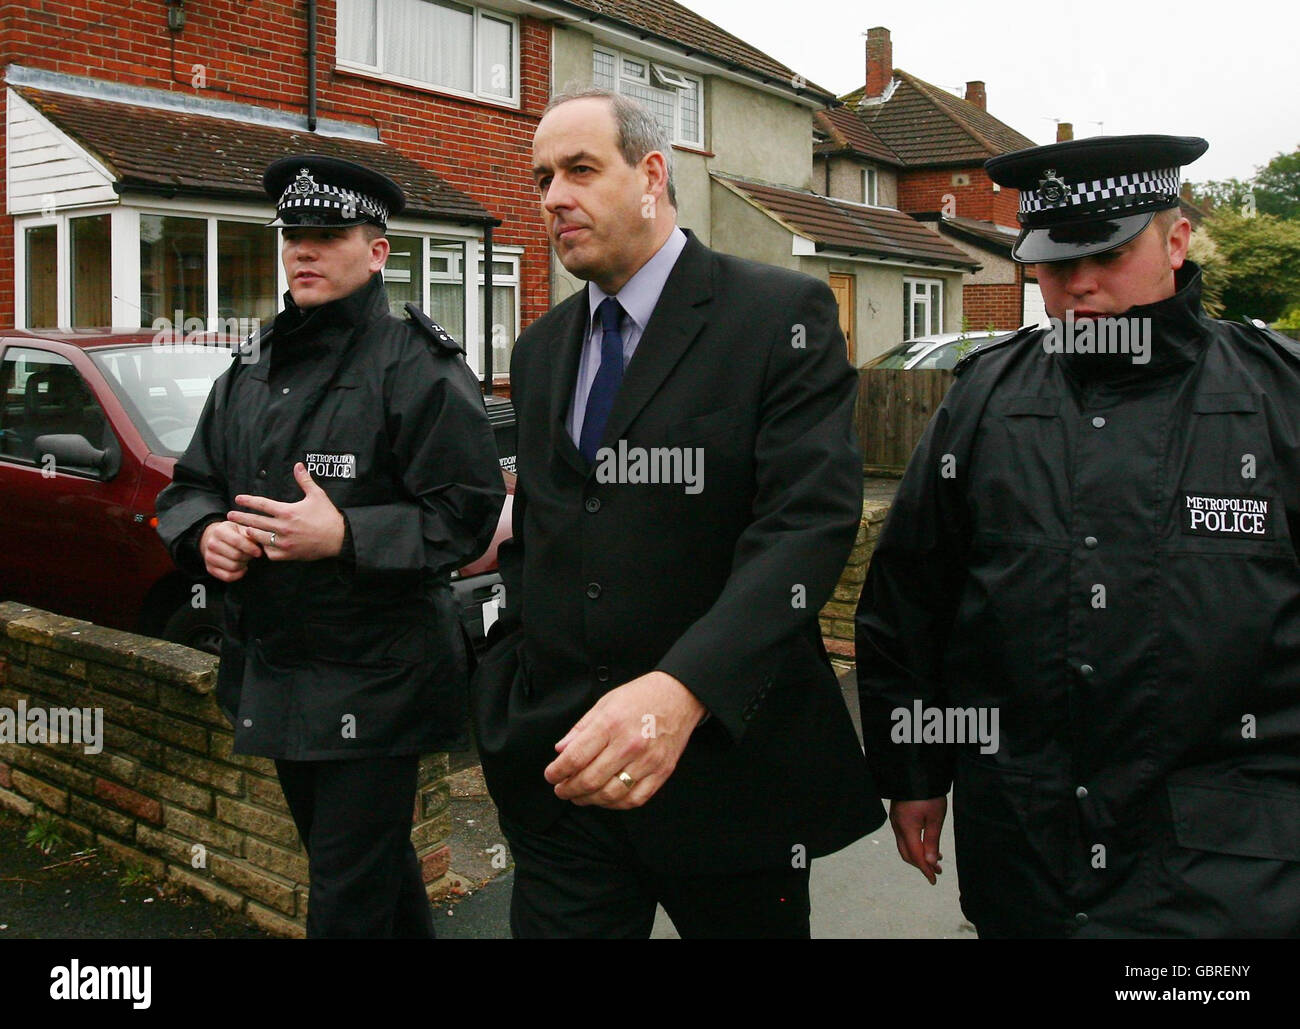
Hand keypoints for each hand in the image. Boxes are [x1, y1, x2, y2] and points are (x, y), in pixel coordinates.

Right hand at [199, 519, 263, 581]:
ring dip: (243, 564)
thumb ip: (251, 533)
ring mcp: (209, 557)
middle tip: (251, 554)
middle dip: (248, 556)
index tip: (259, 552)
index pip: (237, 541)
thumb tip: (261, 539)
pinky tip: (242, 568)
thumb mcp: (241, 528)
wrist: (215, 539)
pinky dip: (238, 574)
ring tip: (245, 559)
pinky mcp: (210, 568)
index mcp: (219, 530)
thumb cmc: (233, 533)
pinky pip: (228, 576)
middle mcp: (211, 543)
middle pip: (236, 555)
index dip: (250, 548)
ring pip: (233, 567)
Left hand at [228, 462, 344, 561]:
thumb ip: (304, 480)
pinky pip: (270, 553)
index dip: (248, 500)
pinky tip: (261, 545)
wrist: (339, 538)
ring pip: (259, 538)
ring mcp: (284, 542)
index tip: (238, 499)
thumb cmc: (327, 516)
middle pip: (255, 521)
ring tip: (242, 529)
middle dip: (240, 517)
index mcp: (288, 511)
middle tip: (229, 515)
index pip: (262, 504)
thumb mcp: (317, 495)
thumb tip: (298, 465)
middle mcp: (283, 527)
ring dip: (249, 533)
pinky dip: (264, 549)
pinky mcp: (288, 554)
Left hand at [544, 671, 706, 809]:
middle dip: (569, 789)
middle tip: (561, 790)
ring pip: (611, 794)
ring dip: (589, 800)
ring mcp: (648, 760)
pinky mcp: (662, 772)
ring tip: (580, 796)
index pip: (575, 757)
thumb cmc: (640, 697)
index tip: (551, 776)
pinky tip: (606, 798)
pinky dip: (616, 804)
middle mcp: (629, 744)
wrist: (679, 695)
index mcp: (611, 724)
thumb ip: (581, 729)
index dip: (557, 772)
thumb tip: (560, 751)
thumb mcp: (605, 704)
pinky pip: (635, 799)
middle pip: (590, 780)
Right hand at [889, 797, 946, 883]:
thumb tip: (931, 862)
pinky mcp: (897, 815)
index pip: (916, 856)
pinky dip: (914, 845)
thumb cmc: (927, 793)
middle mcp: (897, 826)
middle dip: (921, 865)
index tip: (934, 879)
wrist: (914, 771)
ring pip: (904, 846)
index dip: (925, 869)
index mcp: (907, 828)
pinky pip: (904, 836)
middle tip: (937, 871)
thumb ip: (932, 841)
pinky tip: (926, 844)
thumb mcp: (934, 818)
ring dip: (918, 855)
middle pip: (907, 854)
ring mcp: (895, 821)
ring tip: (935, 859)